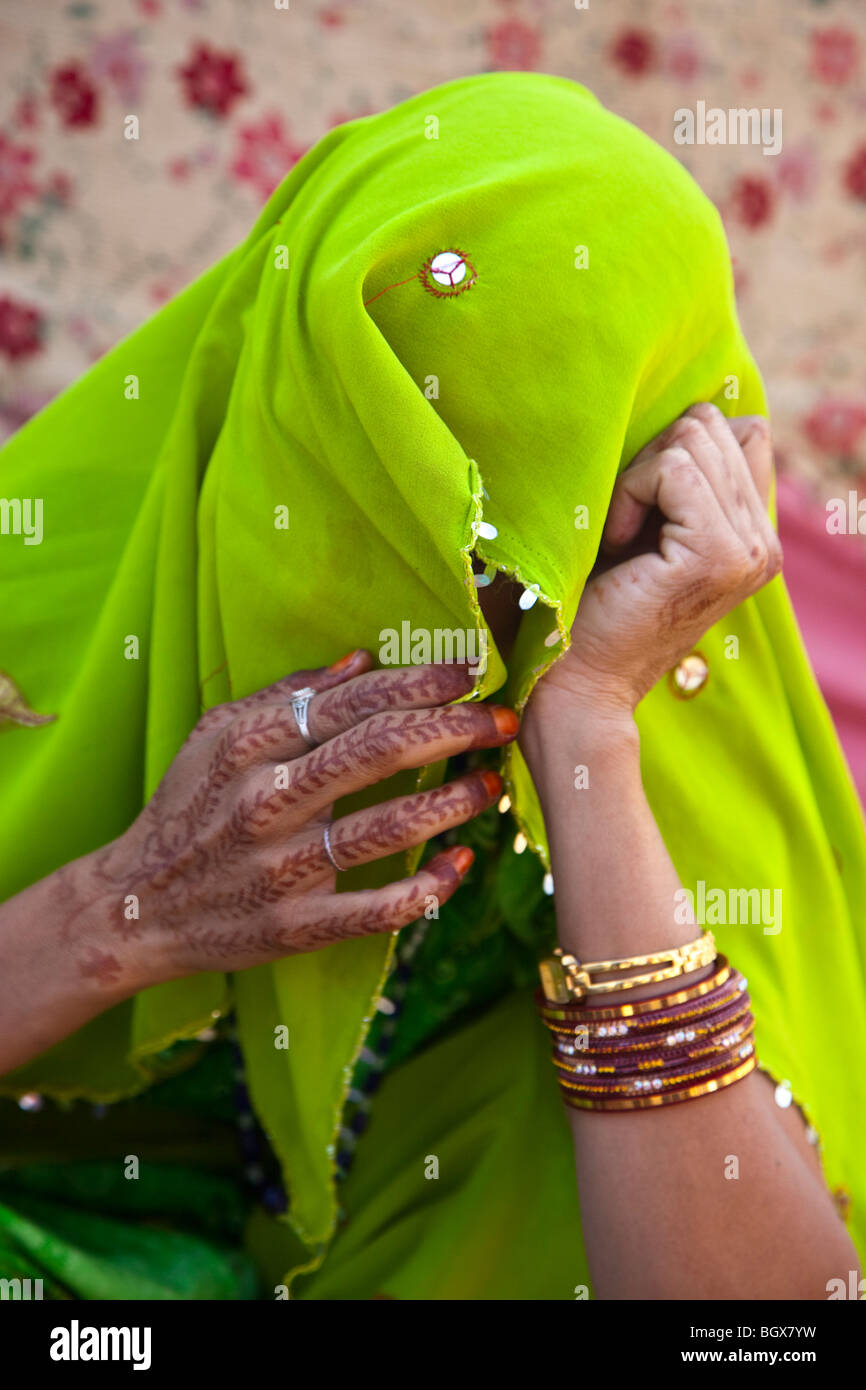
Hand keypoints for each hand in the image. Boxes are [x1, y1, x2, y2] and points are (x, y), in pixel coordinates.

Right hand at [65, 652, 517, 987]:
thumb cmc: (185, 810)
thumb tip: (361, 659)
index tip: (469, 675)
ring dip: (451, 803)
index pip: (353, 703)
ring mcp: (284, 868)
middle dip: (454, 730)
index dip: (420, 683)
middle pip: (378, 752)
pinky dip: (427, 888)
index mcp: (249, 746)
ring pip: (386, 827)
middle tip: (502, 721)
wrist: (136, 908)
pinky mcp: (297, 927)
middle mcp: (267, 801)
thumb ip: (287, 695)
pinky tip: (462, 864)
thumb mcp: (215, 736)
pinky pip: (377, 909)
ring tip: (491, 784)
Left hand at [524, 403, 780, 735]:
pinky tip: (616, 544)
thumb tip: (695, 415)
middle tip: (623, 526)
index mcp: (754, 535)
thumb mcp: (649, 526)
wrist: (581, 678)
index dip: (676, 450)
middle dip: (651, 462)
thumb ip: (684, 478)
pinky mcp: (718, 552)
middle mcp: (763, 542)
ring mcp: (748, 549)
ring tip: (620, 539)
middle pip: (711, 426)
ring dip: (635, 480)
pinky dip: (629, 494)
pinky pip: (671, 469)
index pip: (741, 431)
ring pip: (691, 440)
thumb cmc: (596, 601)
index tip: (641, 508)